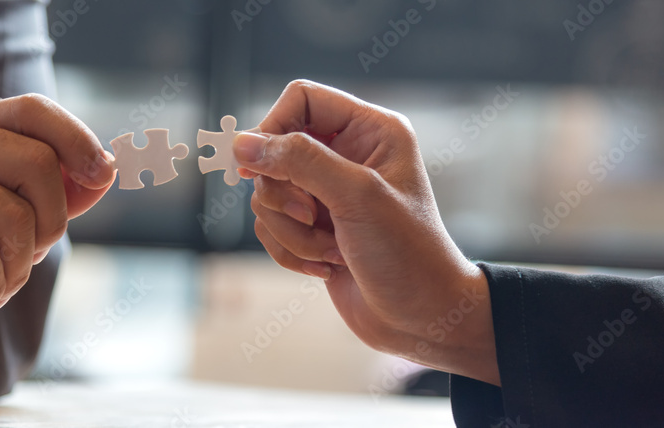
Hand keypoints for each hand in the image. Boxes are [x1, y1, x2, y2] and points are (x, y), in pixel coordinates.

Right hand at [0, 94, 114, 364]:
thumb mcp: (19, 222)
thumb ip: (60, 193)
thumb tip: (106, 168)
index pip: (35, 109)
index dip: (78, 139)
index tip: (101, 175)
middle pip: (39, 164)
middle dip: (49, 225)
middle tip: (21, 256)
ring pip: (15, 219)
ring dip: (16, 267)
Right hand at [234, 80, 498, 384]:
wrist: (421, 320)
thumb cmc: (408, 254)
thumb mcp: (357, 197)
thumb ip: (300, 161)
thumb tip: (243, 144)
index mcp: (370, 130)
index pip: (300, 100)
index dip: (273, 129)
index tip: (259, 167)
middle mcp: (347, 155)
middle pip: (274, 150)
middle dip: (284, 194)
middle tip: (313, 218)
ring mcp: (327, 193)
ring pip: (267, 194)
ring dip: (289, 231)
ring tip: (331, 251)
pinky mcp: (312, 228)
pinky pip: (270, 226)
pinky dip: (289, 250)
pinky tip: (326, 268)